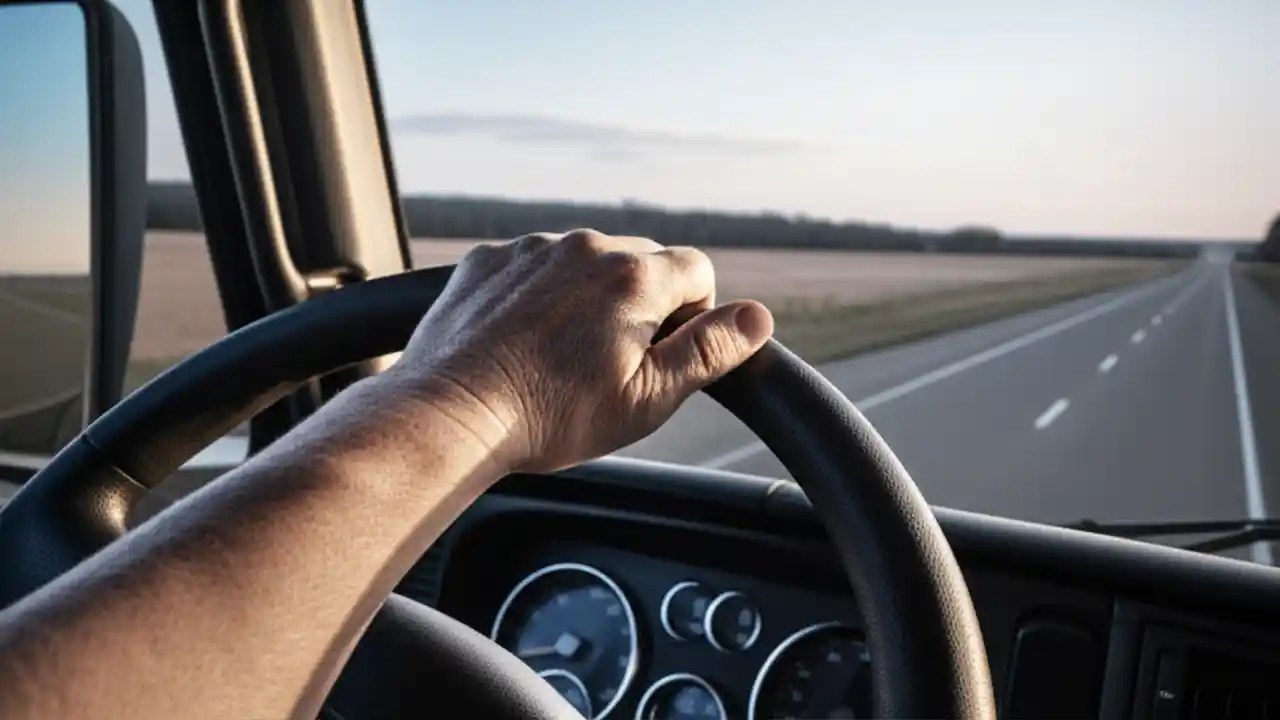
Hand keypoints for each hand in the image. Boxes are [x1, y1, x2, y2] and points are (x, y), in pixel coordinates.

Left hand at [386, 229, 773, 472]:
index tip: (661, 353)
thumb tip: (758, 317)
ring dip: (585, 296)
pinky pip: (532, 266)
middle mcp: (585, 246)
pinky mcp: (489, 260)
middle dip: (638, 304)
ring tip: (557, 356)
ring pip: (583, 262)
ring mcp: (531, 249)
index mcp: (635, 278)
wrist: (453, 412)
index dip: (691, 316)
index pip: (697, 270)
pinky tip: (520, 340)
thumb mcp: (648, 398)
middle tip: (609, 362)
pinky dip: (535, 294)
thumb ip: (708, 351)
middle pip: (640, 262)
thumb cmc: (551, 415)